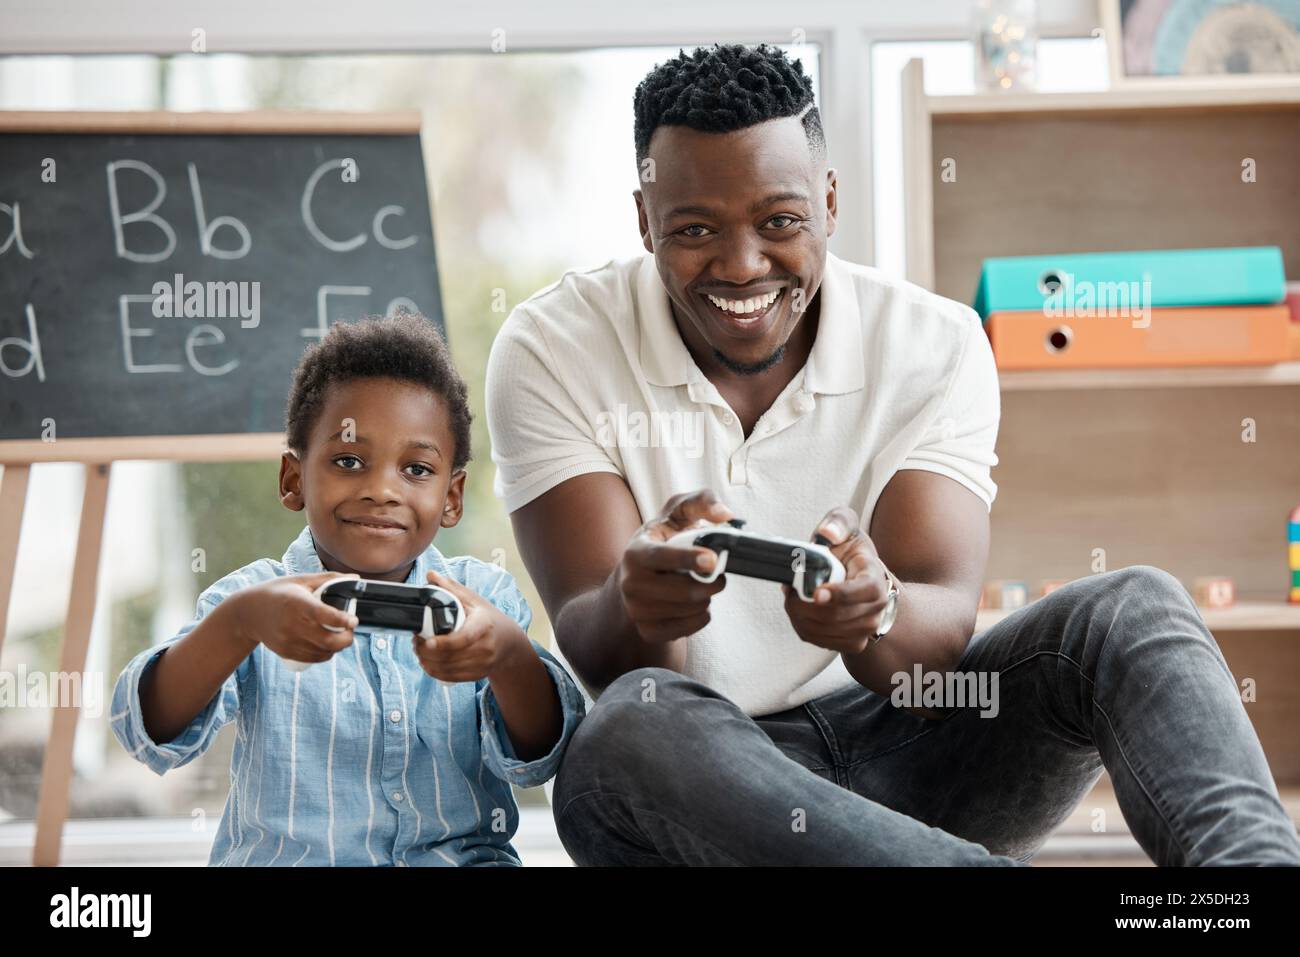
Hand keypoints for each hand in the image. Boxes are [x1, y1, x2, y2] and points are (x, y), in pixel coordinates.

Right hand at [229, 571, 359, 664]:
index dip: (343, 620)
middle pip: (328, 640)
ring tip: (340, 636)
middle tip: (350, 630)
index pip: (324, 615)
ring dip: (338, 647)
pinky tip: (329, 645)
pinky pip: (313, 658)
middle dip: (346, 638)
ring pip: (323, 652)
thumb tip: (355, 578)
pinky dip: (326, 654)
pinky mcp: (286, 651)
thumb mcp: (301, 580)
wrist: (247, 612)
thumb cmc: (278, 592)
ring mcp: (288, 641)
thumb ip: (329, 579)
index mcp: (297, 603)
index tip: (353, 620)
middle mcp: (292, 624)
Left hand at [413, 570, 530, 682]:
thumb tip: (430, 575)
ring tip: (419, 651)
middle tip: (415, 641)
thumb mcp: (474, 601)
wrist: (509, 642)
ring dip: (428, 662)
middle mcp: (486, 647)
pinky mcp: (478, 675)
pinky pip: (452, 678)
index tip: (427, 641)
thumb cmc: (488, 619)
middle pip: (451, 656)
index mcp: (484, 625)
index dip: (444, 643)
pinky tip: (427, 664)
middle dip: (427, 651)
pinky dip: (436, 673)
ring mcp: (483, 663)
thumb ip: (451, 588)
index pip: (464, 638)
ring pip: (448, 669)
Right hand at [618, 488, 732, 642]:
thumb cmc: (657, 544)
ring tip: (699, 586)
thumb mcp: (673, 516)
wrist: (629, 581)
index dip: (688, 558)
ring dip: (706, 598)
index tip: (712, 560)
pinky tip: (694, 604)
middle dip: (711, 583)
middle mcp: (631, 584)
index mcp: (635, 553)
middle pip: (684, 591)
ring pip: (691, 610)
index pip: (662, 557)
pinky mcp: (647, 632)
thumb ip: (699, 502)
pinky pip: (689, 628)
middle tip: (717, 574)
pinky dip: (700, 615)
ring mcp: (637, 611)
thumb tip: (725, 514)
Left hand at [783, 506, 891, 654]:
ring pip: (822, 629)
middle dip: (803, 602)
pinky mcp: (853, 643)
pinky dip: (801, 625)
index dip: (840, 594)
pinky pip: (818, 639)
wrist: (862, 579)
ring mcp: (866, 628)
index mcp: (875, 578)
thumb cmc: (851, 552)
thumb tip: (828, 533)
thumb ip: (838, 522)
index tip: (816, 593)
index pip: (864, 591)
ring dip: (798, 614)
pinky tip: (801, 610)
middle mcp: (876, 607)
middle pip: (835, 614)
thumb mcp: (846, 525)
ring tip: (794, 596)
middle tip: (790, 588)